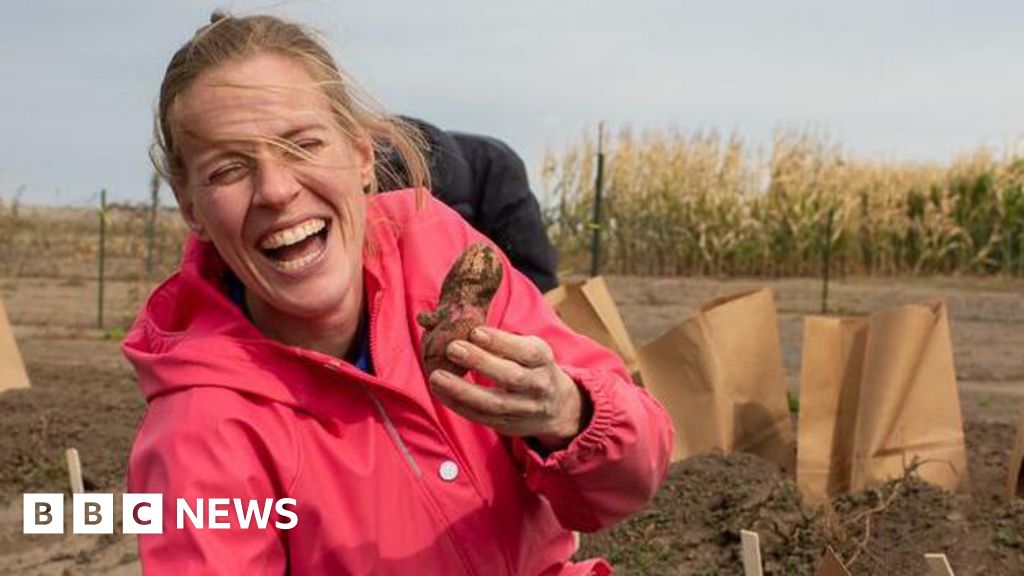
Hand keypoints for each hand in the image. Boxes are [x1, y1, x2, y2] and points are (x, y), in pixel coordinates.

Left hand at [427, 326, 585, 450]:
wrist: (557, 408)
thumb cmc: (533, 368)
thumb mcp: (531, 349)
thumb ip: (505, 341)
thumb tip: (464, 327)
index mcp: (543, 361)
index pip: (526, 351)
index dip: (501, 342)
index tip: (475, 331)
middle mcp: (538, 386)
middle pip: (510, 377)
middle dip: (479, 362)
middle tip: (452, 348)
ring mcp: (524, 409)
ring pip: (494, 403)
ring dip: (462, 390)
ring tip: (437, 376)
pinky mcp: (509, 425)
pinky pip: (482, 417)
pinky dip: (459, 405)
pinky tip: (441, 392)